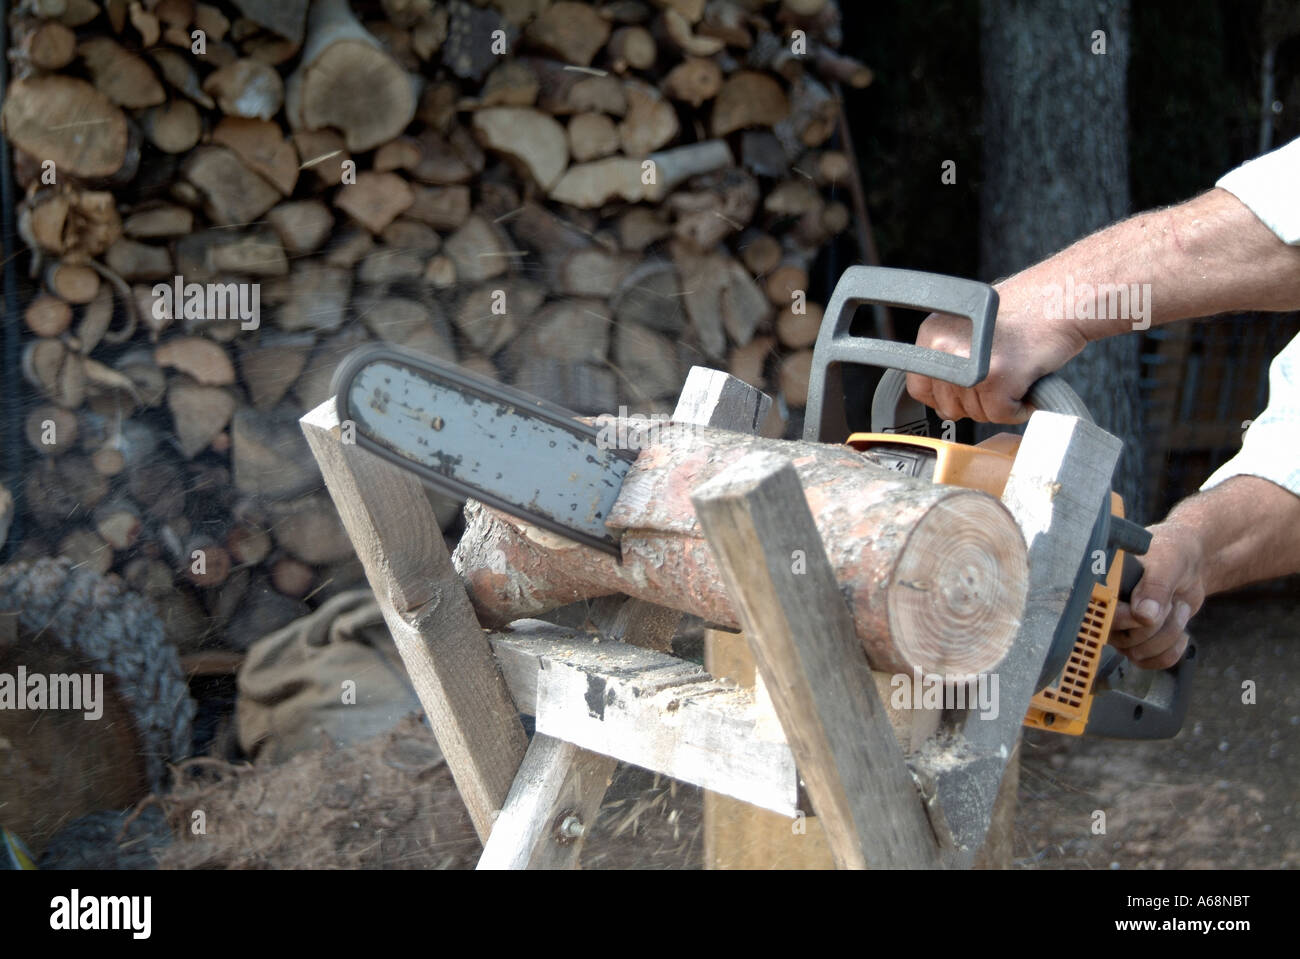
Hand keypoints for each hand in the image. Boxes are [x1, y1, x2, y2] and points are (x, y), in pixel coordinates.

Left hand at [906, 275, 1089, 422]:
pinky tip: (1027, 381)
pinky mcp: (996, 379)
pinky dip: (1019, 408)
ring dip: (1000, 403)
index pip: (918, 387)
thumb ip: (948, 358)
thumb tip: (938, 400)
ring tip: (1016, 372)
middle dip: (977, 402)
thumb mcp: (969, 327)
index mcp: (931, 334)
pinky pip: (1001, 416)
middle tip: (1000, 377)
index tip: (965, 392)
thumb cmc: (1023, 313)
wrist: (1062, 299)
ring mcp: (969, 364)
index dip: (945, 397)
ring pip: (976, 414)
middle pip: (948, 407)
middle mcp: (943, 348)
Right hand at [1110, 521, 1205, 669]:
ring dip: (1169, 634)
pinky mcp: (1137, 644)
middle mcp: (1105, 611)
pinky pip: (1150, 663)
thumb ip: (1154, 587)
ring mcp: (1119, 630)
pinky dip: (1171, 652)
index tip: (1148, 612)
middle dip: (1159, 623)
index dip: (1125, 618)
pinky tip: (1181, 635)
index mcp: (1101, 587)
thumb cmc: (1171, 554)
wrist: (1188, 565)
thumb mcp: (1166, 563)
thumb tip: (1143, 616)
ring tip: (1177, 607)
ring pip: (1139, 653)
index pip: (1101, 615)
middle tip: (1170, 600)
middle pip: (1125, 638)